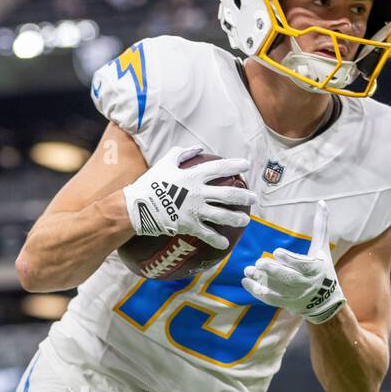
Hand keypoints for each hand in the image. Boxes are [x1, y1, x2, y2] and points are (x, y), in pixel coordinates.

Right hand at [123, 144, 258, 251]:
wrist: (137, 207)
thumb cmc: (150, 183)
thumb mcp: (165, 163)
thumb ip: (182, 153)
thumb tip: (197, 148)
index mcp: (193, 176)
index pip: (220, 168)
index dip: (235, 165)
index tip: (246, 165)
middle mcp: (198, 192)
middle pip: (228, 194)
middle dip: (244, 196)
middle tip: (254, 199)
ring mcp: (195, 210)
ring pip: (222, 215)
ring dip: (236, 218)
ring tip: (245, 220)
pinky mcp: (189, 225)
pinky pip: (207, 234)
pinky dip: (217, 239)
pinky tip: (225, 244)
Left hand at [241, 199, 345, 323]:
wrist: (324, 302)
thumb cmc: (323, 269)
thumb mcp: (322, 249)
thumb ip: (320, 227)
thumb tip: (322, 202)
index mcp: (314, 268)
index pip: (302, 265)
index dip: (290, 259)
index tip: (276, 251)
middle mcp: (304, 283)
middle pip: (289, 278)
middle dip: (273, 271)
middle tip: (259, 262)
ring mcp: (293, 295)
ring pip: (277, 290)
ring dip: (260, 281)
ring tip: (248, 270)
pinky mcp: (284, 302)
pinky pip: (269, 299)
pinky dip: (256, 291)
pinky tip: (245, 281)